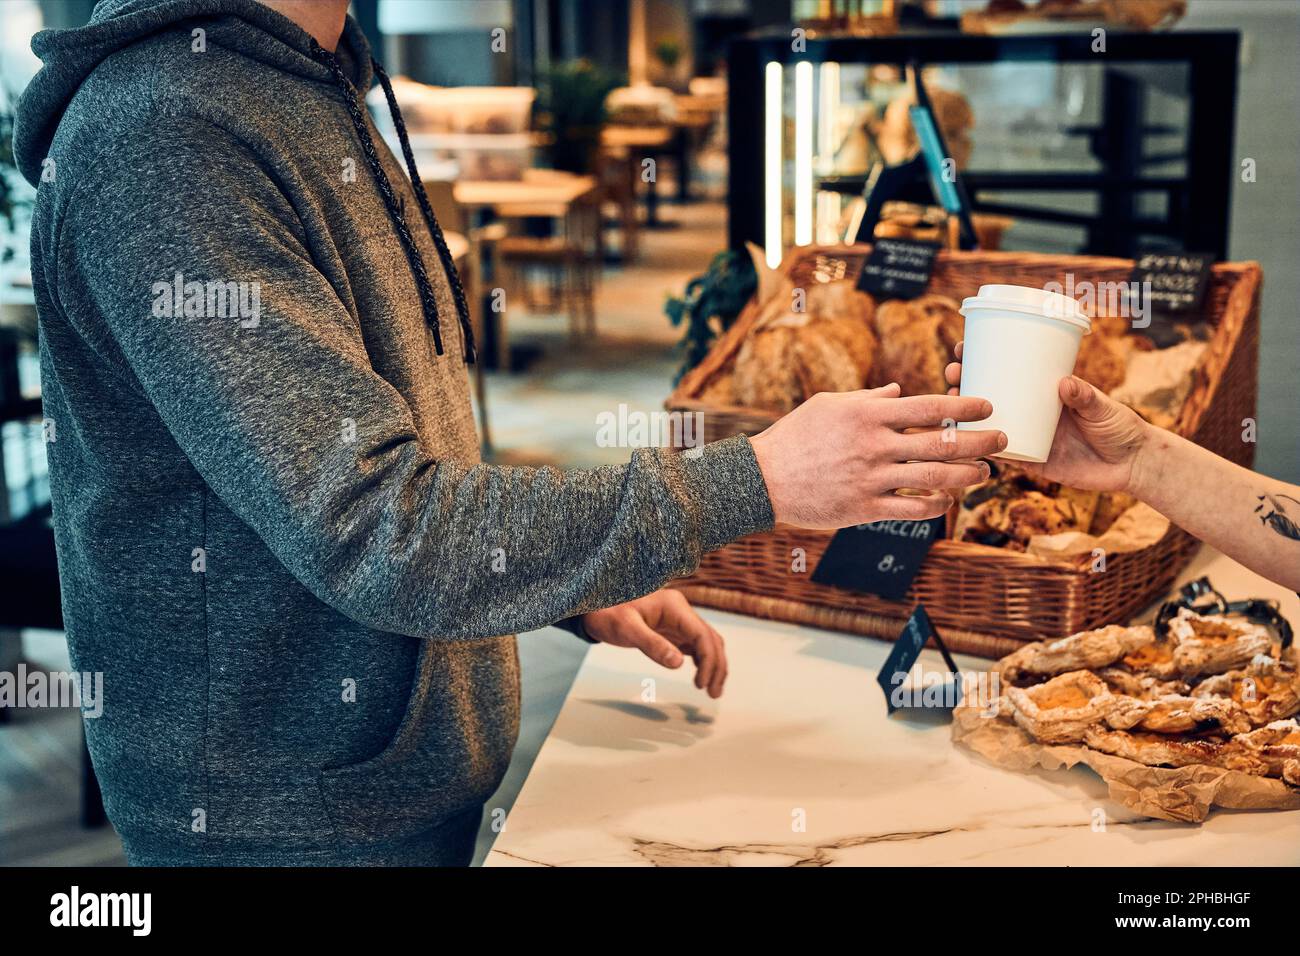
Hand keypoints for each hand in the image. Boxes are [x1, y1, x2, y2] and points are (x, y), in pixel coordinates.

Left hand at [581, 589, 727, 697]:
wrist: (594, 607)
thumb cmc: (607, 613)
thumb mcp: (626, 629)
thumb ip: (652, 645)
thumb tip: (678, 664)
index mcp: (674, 607)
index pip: (702, 634)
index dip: (708, 660)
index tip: (702, 684)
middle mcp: (681, 611)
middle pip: (710, 639)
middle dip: (716, 666)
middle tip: (713, 693)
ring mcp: (678, 621)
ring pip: (707, 643)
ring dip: (713, 665)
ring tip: (712, 690)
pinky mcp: (673, 630)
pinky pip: (695, 646)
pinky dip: (702, 662)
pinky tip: (701, 678)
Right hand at [748, 383, 1005, 529]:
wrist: (763, 479)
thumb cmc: (794, 436)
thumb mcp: (828, 404)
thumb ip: (867, 399)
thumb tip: (899, 391)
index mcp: (867, 414)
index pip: (927, 406)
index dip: (964, 406)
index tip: (988, 406)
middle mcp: (874, 445)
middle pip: (941, 443)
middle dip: (980, 441)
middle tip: (1002, 439)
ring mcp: (871, 479)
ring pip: (935, 478)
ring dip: (967, 476)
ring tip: (985, 472)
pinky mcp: (864, 508)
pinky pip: (912, 508)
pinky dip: (935, 505)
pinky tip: (948, 500)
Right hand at [944, 344, 1149, 492]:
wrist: (1132, 466)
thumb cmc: (1121, 427)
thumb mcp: (1103, 407)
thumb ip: (1084, 395)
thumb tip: (1063, 383)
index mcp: (1044, 391)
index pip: (1008, 370)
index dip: (983, 358)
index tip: (965, 347)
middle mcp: (1031, 410)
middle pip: (988, 393)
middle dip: (965, 380)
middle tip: (954, 371)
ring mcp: (1028, 435)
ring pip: (987, 423)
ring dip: (963, 413)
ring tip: (951, 400)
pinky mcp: (1031, 461)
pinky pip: (999, 454)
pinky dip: (980, 447)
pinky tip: (959, 439)